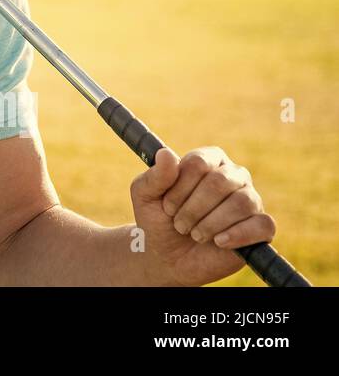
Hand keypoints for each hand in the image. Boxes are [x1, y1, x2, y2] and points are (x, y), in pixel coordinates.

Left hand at [131, 146, 276, 285]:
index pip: (199, 162)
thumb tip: (166, 153)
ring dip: (211, 223)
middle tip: (179, 224)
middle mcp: (233, 175)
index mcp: (208, 160)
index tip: (167, 206)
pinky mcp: (261, 228)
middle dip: (194, 207)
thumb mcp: (145, 196)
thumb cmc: (158, 219)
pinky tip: (218, 242)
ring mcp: (251, 200)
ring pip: (242, 202)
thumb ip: (154, 176)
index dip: (180, 187)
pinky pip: (263, 224)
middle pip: (220, 181)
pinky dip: (239, 235)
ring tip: (195, 234)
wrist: (168, 256)